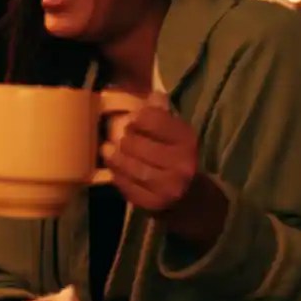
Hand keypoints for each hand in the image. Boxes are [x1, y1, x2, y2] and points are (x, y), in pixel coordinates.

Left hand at [105, 93, 198, 212]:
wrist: (192, 199)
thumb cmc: (178, 158)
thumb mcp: (177, 135)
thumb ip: (162, 115)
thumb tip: (153, 95)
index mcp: (187, 140)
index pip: (154, 120)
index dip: (139, 118)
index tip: (134, 120)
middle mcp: (181, 164)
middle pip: (137, 144)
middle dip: (125, 140)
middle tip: (120, 138)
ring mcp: (168, 187)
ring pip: (132, 167)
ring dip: (116, 158)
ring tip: (107, 151)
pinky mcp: (154, 204)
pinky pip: (128, 187)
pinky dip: (118, 176)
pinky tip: (115, 170)